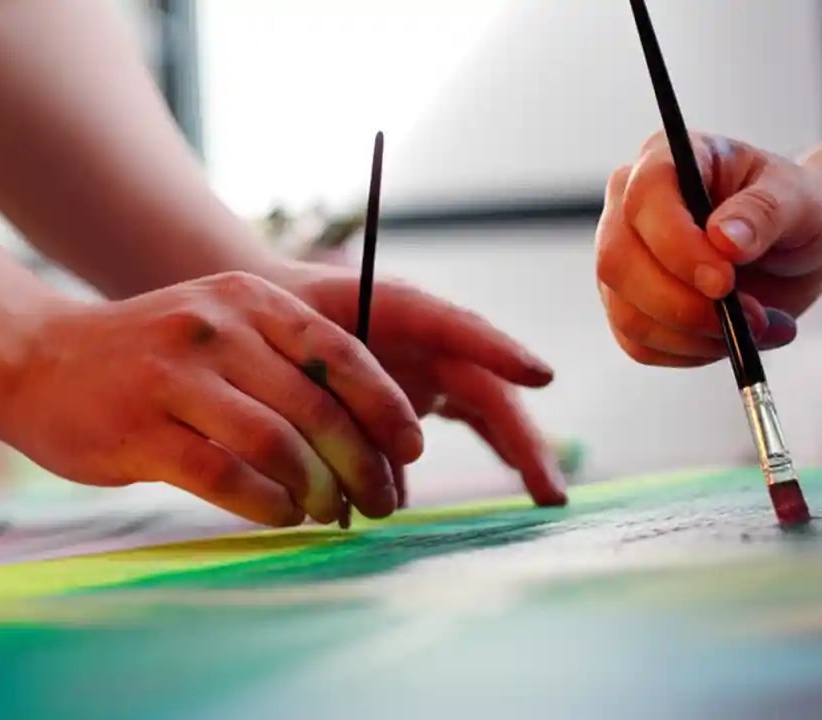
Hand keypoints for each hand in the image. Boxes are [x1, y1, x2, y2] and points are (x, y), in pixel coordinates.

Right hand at [0, 271, 425, 526]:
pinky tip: (282, 515)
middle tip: (380, 502)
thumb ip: (289, 363)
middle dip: (363, 466)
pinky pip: (225, 477)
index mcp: (252, 300)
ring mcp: (176, 376)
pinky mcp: (139, 429)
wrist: (37, 359)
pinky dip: (267, 505)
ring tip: (329, 513)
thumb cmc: (153, 358)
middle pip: (319, 409)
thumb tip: (373, 432)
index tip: (412, 450)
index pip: (345, 356)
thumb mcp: (225, 328)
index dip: (388, 409)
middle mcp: (219, 329)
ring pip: (278, 446)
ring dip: (318, 491)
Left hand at [282, 262, 567, 507]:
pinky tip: (519, 483)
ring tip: (548, 494)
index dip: (497, 350)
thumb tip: (380, 480)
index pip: (457, 328)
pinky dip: (488, 448)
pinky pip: (468, 420)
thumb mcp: (298, 348)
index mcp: (397, 308)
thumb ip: (339, 402)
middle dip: (521, 436)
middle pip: (486, 387)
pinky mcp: (427, 388)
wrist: (270, 314)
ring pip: (486, 407)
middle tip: (550, 487)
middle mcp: (428, 337)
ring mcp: (431, 364)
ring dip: (516, 449)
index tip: (541, 376)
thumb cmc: (281, 320)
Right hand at [595, 132, 821, 366]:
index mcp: (665, 160)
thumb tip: (724, 239)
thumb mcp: (800, 199)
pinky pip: (641, 345)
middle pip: (618, 263)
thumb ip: (764, 212)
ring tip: (758, 327)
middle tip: (749, 318)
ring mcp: (624, 260)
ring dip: (696, 336)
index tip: (724, 282)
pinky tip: (734, 339)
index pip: (643, 200)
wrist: (794, 249)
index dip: (676, 246)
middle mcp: (628, 207)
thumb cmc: (794, 209)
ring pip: (628, 314)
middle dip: (683, 304)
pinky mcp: (630, 306)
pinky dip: (692, 354)